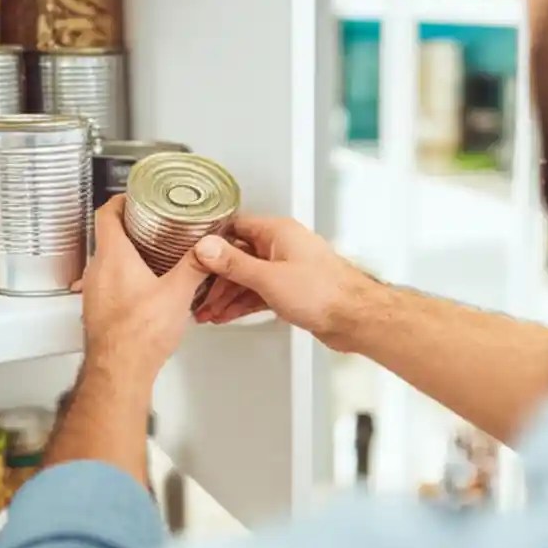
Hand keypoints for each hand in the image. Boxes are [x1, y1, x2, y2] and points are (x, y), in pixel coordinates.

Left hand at [78, 195, 209, 384]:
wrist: (120, 371)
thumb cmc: (138, 336)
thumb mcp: (178, 294)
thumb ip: (196, 266)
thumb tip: (208, 248)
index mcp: (113, 258)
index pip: (106, 213)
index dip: (121, 200)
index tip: (135, 196)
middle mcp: (97, 271)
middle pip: (108, 236)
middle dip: (131, 227)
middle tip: (153, 223)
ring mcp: (95, 292)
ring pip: (108, 261)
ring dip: (128, 254)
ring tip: (154, 253)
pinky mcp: (99, 310)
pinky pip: (109, 283)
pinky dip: (125, 277)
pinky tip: (146, 288)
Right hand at [190, 216, 378, 350]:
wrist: (356, 318)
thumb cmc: (324, 293)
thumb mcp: (268, 278)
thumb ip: (234, 263)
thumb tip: (206, 247)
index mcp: (277, 232)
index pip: (234, 228)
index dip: (211, 244)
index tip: (192, 259)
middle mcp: (282, 246)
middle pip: (237, 256)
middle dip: (216, 279)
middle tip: (198, 296)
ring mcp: (287, 268)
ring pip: (247, 277)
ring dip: (226, 295)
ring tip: (207, 312)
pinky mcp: (291, 290)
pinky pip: (259, 292)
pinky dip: (243, 303)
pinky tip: (227, 315)